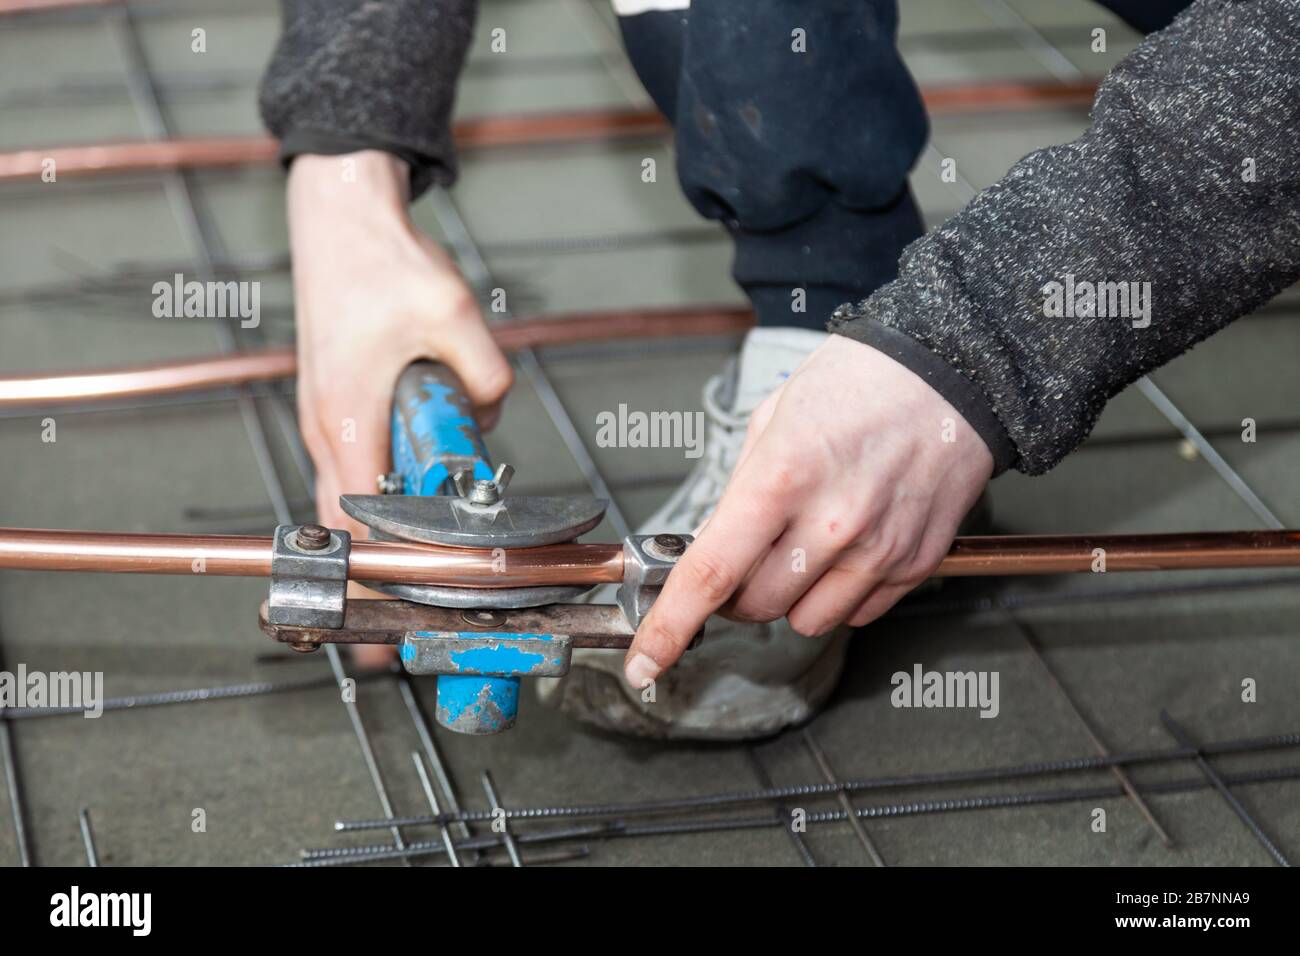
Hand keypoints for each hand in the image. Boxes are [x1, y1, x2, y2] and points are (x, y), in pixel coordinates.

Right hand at [288, 151, 512, 666]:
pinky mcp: (338, 402)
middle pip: (349, 522)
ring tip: (437, 537)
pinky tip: (431, 467)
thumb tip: (493, 414)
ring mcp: (326, 416)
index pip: (360, 522)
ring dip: (394, 517)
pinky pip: (362, 459)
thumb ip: (486, 377)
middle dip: (379, 570)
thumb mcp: (455, 316)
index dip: (378, 578)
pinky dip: (391, 478)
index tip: (391, 622)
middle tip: (406, 617)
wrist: (340, 218)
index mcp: (348, 419)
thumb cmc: (382, 264)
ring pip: (355, 493)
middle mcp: (327, 427)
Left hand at [623, 334, 993, 687]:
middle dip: (735, 592)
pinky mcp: (916, 563)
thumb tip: (713, 544)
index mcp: (782, 477)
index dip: (669, 627)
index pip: (711, 573)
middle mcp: (832, 522)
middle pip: (754, 605)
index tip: (645, 662)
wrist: (951, 371)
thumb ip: (740, 489)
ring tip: (805, 545)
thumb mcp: (773, 418)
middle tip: (747, 553)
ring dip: (789, 597)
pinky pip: (857, 613)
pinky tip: (847, 548)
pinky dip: (839, 595)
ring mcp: (878, 548)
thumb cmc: (859, 382)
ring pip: (806, 621)